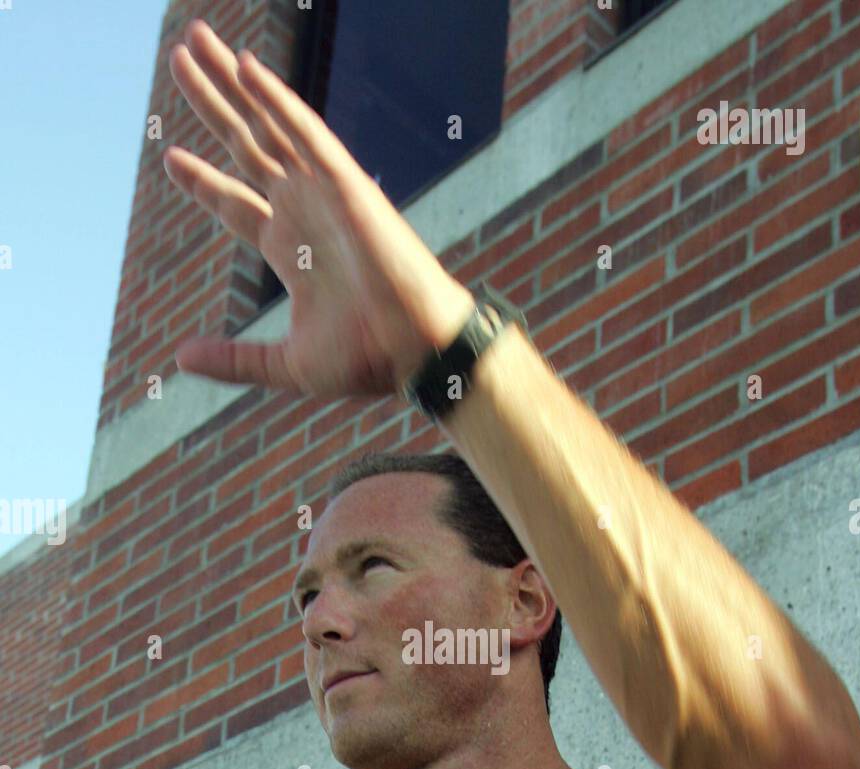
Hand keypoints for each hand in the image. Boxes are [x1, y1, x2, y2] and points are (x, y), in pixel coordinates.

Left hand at [163, 19, 475, 399]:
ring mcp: (322, 194)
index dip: (203, 181)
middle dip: (210, 105)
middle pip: (243, 147)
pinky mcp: (345, 183)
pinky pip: (304, 130)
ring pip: (267, 124)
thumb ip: (233, 361)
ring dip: (231, 83)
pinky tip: (245, 66)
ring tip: (193, 42)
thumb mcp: (284, 365)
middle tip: (177, 62)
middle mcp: (302, 212)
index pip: (235, 203)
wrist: (416, 350)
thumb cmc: (367, 360)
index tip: (172, 158)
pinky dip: (276, 98)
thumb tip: (179, 359)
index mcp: (289, 250)